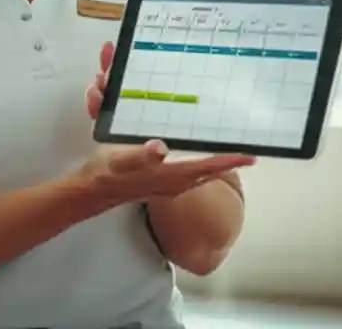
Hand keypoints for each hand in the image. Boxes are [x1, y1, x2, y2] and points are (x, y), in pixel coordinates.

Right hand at [77, 41, 255, 206]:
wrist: (91, 193)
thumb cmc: (106, 176)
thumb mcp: (119, 161)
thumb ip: (139, 156)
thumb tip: (160, 149)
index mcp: (168, 175)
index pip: (206, 167)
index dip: (228, 161)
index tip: (250, 156)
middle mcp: (172, 182)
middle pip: (208, 172)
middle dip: (227, 162)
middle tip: (247, 154)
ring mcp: (166, 184)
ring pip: (200, 174)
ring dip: (215, 165)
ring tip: (230, 158)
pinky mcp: (159, 182)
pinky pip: (189, 174)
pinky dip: (200, 166)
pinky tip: (198, 161)